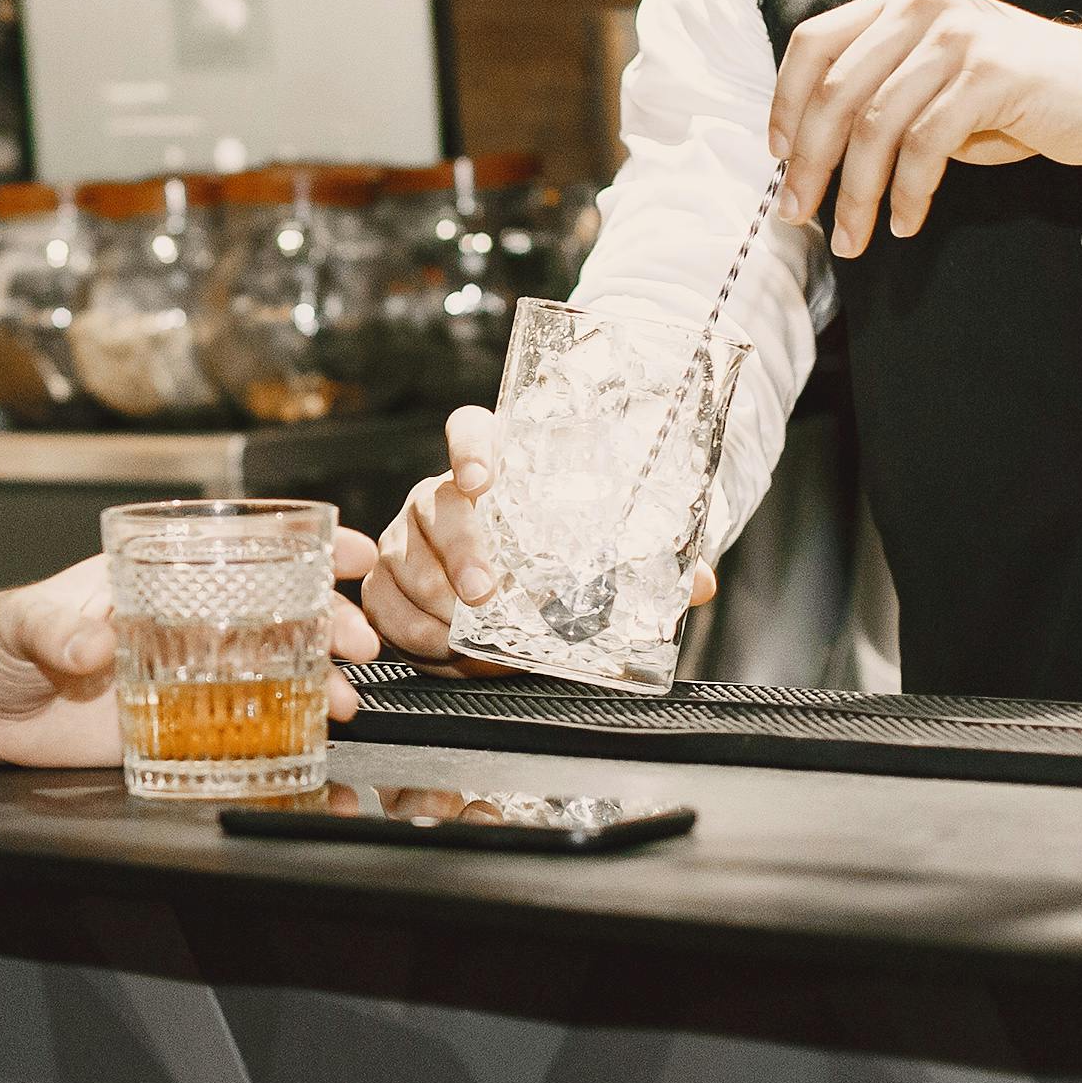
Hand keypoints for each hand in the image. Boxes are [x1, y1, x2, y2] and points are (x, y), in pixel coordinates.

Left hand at [0, 536, 382, 766]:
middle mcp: (183, 625)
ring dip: (316, 680)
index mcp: (157, 578)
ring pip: (269, 672)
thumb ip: (58, 634)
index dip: (303, 548)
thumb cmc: (0, 640)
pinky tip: (310, 737)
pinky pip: (235, 732)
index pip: (242, 551)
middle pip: (275, 614)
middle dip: (329, 622)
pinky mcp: (172, 729)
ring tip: (345, 700)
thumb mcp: (25, 622)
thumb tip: (91, 651)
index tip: (351, 553)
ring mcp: (182, 677)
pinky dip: (277, 734)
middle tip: (359, 641)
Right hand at [366, 407, 714, 661]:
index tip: (482, 477)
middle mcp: (442, 492)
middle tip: (485, 594)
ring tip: (470, 640)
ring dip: (434, 606)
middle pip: (436, 506)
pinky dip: (410, 634)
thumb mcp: (605, 548)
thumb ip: (648, 559)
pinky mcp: (389, 578)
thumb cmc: (556, 550)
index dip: (471, 446)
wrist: (516, 581)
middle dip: (460, 553)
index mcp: (494, 464)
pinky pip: (383, 603)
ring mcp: (407, 535)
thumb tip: (698, 583)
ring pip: (402, 560)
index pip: (470, 429)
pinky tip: (446, 653)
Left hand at [768, 0, 1081, 257]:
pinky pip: (926, 144)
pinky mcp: (990, 75)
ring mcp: (957, 38)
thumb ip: (879, 96)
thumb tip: (807, 154)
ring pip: (876, 125)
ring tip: (852, 238)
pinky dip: (908, 192)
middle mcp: (922, 9)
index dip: (785, 103)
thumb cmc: (1013, 96)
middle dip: (810, 163)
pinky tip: (905, 221)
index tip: (777, 157)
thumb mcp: (934, 81)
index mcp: (898, 5)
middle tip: (797, 215)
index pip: (814, 44)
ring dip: (856, 192)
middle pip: (836, 91)